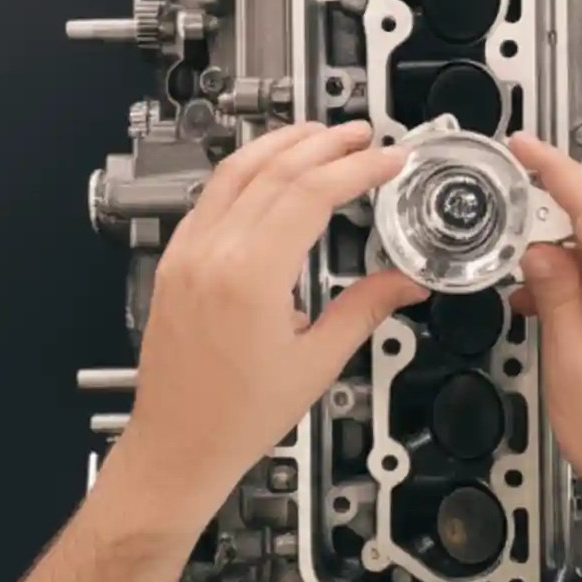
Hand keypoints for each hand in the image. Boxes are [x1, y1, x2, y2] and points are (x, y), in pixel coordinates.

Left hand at [124, 121, 428, 490]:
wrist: (177, 445)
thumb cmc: (237, 417)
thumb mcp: (317, 363)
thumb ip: (365, 309)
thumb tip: (407, 282)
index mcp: (250, 277)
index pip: (311, 193)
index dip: (357, 168)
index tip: (389, 159)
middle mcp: (211, 254)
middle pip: (274, 170)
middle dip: (325, 144)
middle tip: (364, 136)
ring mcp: (186, 254)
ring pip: (235, 172)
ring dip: (282, 145)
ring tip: (320, 135)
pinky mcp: (175, 262)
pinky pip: (210, 197)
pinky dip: (246, 171)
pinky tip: (269, 170)